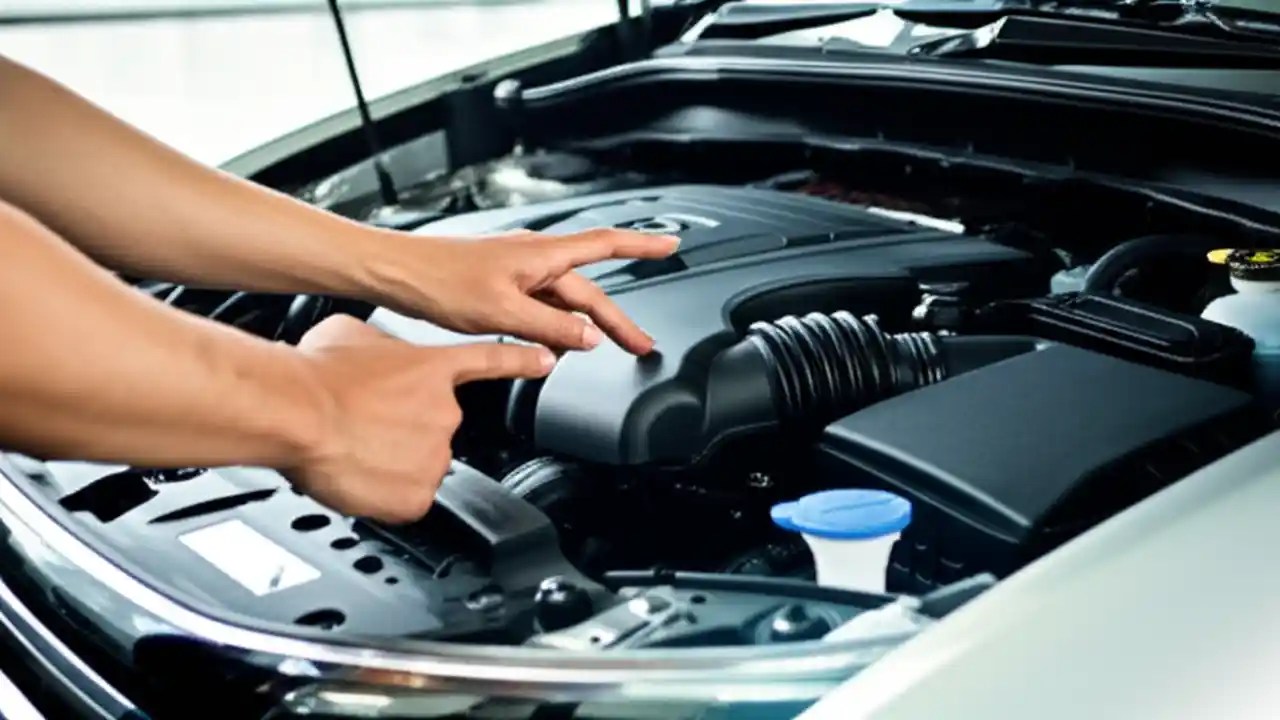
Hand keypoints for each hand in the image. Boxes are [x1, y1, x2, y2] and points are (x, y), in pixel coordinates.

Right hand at [287, 314, 554, 522]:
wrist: (298, 412)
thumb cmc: (316, 374)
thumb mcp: (352, 334)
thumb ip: (383, 345)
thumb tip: (376, 352)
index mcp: (434, 368)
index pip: (491, 362)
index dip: (522, 363)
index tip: (546, 362)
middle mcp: (446, 413)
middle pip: (434, 428)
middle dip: (404, 431)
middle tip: (365, 428)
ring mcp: (436, 456)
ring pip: (419, 465)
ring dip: (392, 462)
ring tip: (355, 450)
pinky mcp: (419, 495)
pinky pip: (405, 500)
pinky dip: (384, 495)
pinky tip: (359, 476)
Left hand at [369, 228, 679, 354]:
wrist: (394, 273)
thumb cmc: (438, 281)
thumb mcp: (502, 311)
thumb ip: (551, 327)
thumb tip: (589, 339)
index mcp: (542, 255)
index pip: (606, 246)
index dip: (643, 247)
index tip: (672, 246)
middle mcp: (534, 257)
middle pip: (589, 290)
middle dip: (618, 319)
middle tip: (642, 346)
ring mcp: (517, 271)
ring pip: (565, 300)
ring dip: (587, 324)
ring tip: (609, 349)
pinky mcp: (500, 284)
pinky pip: (542, 305)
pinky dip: (557, 323)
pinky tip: (558, 341)